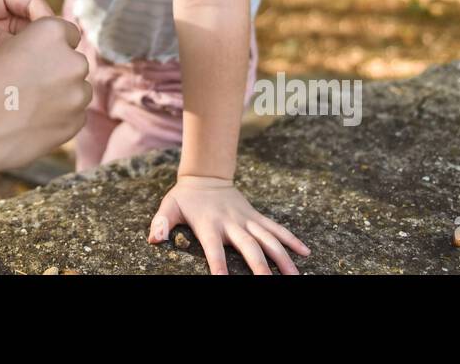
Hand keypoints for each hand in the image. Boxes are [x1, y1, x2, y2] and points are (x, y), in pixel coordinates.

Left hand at [0, 0, 54, 77]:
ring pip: (20, 54)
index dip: (48, 22)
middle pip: (32, 32)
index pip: (33, 6)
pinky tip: (18, 91)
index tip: (56, 42)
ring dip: (28, 66)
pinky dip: (11, 80)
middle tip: (55, 67)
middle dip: (43, 47)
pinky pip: (3, 71)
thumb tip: (23, 54)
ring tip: (39, 82)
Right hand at [0, 16, 89, 175]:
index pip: (68, 33)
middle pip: (75, 63)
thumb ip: (37, 49)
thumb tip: (60, 59)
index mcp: (52, 31)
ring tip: (26, 107)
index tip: (33, 60)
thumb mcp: (4, 49)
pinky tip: (29, 123)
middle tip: (26, 87)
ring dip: (61, 96)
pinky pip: (75, 116)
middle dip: (58, 72)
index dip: (49, 47)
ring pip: (77, 91)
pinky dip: (58, 119)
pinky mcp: (74, 124)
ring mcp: (76, 95)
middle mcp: (71, 60)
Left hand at [148, 175, 310, 274]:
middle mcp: (231, 223)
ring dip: (283, 257)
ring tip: (295, 275)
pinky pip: (276, 228)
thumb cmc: (184, 198)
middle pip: (248, 247)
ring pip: (268, 239)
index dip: (219, 265)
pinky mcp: (256, 217)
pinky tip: (305, 253)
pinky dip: (291, 239)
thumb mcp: (169, 207)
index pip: (214, 249)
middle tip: (269, 283)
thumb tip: (154, 239)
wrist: (206, 176)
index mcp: (209, 225)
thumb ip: (161, 222)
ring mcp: (247, 220)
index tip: (224, 281)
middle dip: (260, 266)